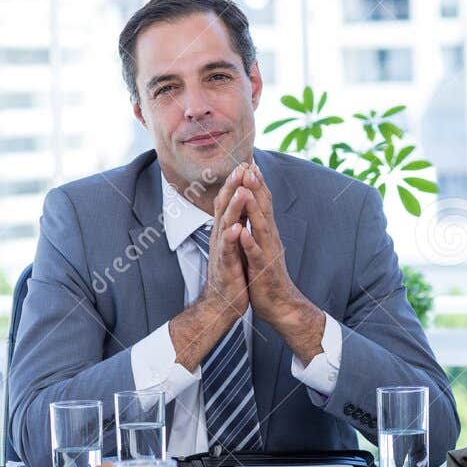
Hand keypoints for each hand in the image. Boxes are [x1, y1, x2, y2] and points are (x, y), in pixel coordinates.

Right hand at [169, 167, 251, 368]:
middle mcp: (220, 237)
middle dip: (233, 186)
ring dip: (233, 207)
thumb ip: (234, 225)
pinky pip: (227, 251)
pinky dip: (232, 239)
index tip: (245, 162)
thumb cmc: (230, 273)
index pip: (229, 201)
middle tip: (240, 166)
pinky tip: (237, 229)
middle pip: (224, 206)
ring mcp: (221, 251)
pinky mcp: (225, 267)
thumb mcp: (234, 244)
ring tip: (240, 190)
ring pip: (226, 225)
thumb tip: (237, 207)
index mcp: (225, 230)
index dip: (236, 182)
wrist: (222, 303)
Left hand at [231, 162, 323, 360]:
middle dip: (256, 188)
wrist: (279, 305)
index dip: (256, 184)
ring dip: (253, 209)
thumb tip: (252, 209)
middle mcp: (270, 240)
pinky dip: (249, 244)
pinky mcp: (263, 271)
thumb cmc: (266, 276)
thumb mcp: (260, 247)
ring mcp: (268, 254)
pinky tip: (242, 233)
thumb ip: (257, 228)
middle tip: (249, 166)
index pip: (262, 204)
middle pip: (263, 209)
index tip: (248, 163)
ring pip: (261, 228)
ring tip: (246, 190)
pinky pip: (256, 256)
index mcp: (266, 234)